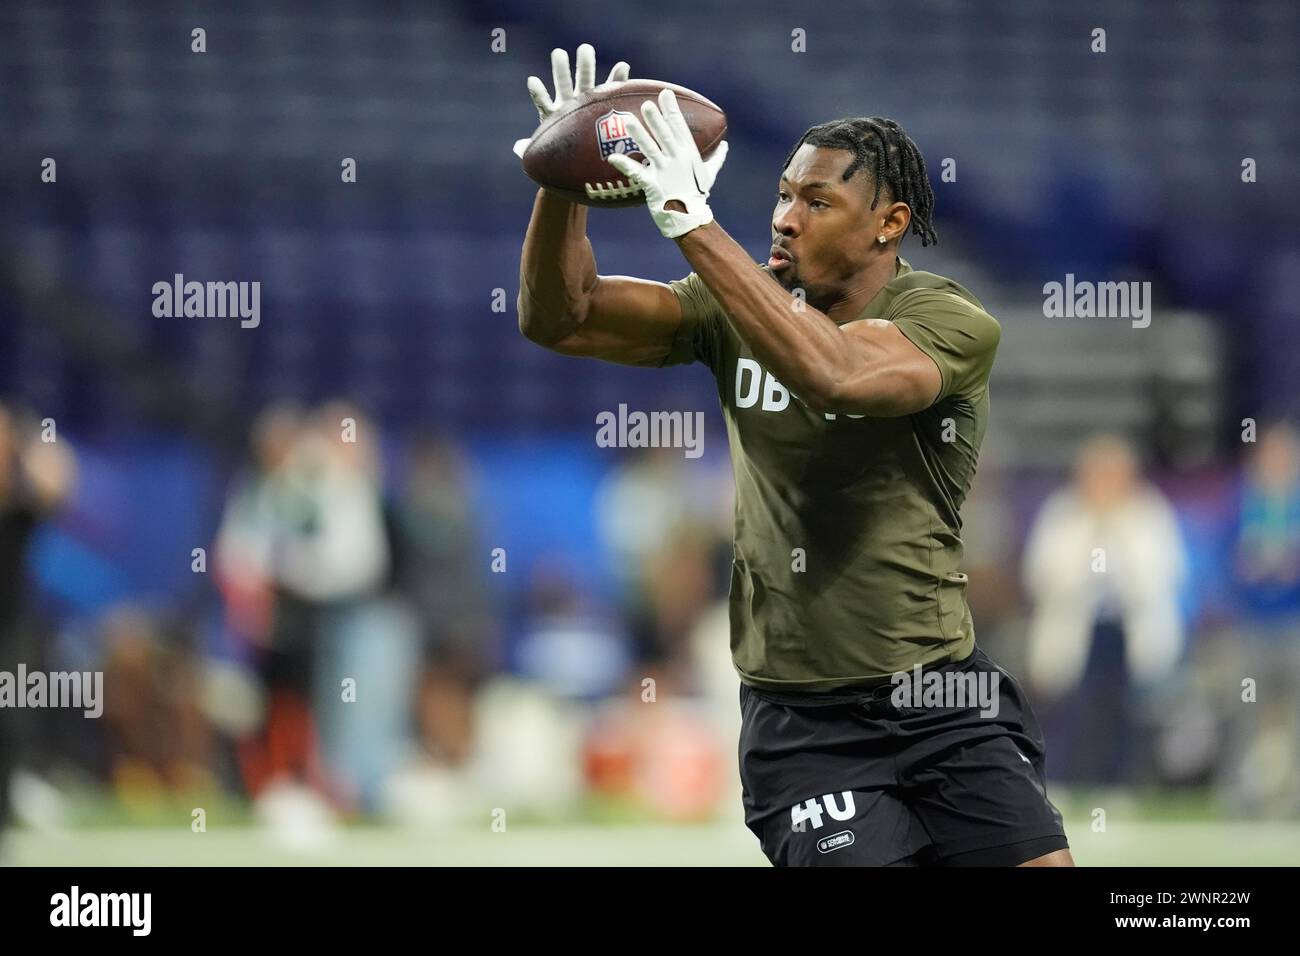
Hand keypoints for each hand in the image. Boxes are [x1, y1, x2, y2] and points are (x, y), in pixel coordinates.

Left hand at [513, 43, 629, 158]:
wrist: (585, 161)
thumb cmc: (563, 158)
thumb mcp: (545, 155)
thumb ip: (530, 149)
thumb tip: (517, 148)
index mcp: (553, 115)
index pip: (543, 102)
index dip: (538, 93)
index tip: (532, 81)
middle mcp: (569, 105)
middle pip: (563, 84)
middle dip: (561, 69)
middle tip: (558, 53)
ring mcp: (586, 103)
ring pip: (585, 82)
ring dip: (585, 66)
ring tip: (585, 49)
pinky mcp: (603, 104)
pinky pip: (611, 90)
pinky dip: (617, 78)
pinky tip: (623, 66)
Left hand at [604, 88, 728, 238]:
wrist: (691, 219)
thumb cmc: (698, 196)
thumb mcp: (710, 174)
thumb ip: (717, 158)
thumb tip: (725, 145)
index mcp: (689, 154)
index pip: (679, 127)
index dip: (672, 110)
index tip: (666, 93)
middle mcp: (677, 159)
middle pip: (665, 135)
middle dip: (656, 118)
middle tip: (647, 102)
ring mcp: (665, 172)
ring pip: (650, 149)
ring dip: (639, 135)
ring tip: (627, 121)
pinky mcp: (654, 185)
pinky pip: (637, 173)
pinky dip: (625, 165)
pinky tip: (612, 157)